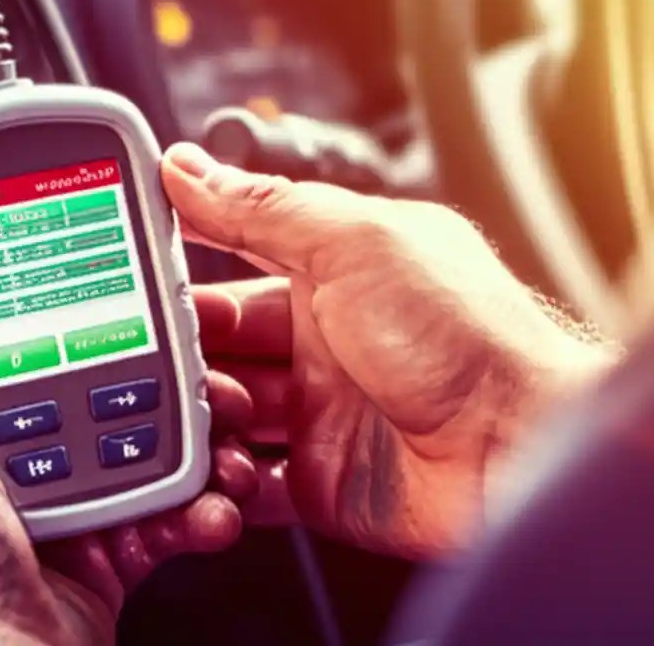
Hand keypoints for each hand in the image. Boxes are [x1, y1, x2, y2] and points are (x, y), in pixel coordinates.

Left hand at [0, 231, 250, 643]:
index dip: (39, 296)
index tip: (93, 268)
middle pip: (77, 379)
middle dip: (141, 364)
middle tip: (186, 352)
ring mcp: (46, 503)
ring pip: (130, 441)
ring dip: (185, 437)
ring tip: (217, 430)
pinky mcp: (95, 549)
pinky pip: (158, 512)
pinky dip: (194, 507)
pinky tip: (206, 502)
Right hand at [163, 144, 616, 557]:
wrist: (523, 449)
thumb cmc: (470, 337)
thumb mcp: (356, 244)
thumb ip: (264, 208)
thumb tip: (189, 168)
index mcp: (336, 271)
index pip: (237, 252)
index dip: (183, 256)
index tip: (129, 265)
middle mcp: (326, 339)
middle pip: (221, 340)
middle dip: (182, 348)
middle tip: (152, 357)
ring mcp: (323, 413)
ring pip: (226, 411)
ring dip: (199, 414)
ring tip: (196, 413)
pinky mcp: (321, 482)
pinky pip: (249, 484)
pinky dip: (222, 482)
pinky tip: (214, 471)